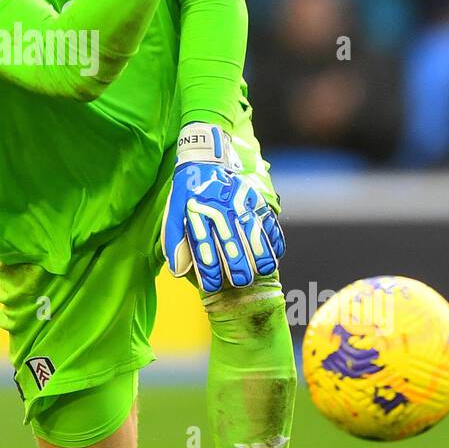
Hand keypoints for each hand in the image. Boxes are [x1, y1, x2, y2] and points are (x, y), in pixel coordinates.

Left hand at [161, 123, 284, 292]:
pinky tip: (275, 252)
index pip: (205, 250)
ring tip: (263, 270)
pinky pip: (268, 221)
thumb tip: (179, 272)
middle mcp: (219, 210)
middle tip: (241, 281)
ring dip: (261, 255)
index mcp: (197, 216)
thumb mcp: (173, 215)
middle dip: (238, 268)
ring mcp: (240, 204)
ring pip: (254, 234)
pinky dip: (274, 237)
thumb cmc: (188, 195)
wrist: (203, 161)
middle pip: (232, 245)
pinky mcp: (255, 199)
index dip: (210, 272)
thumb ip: (174, 243)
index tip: (213, 286)